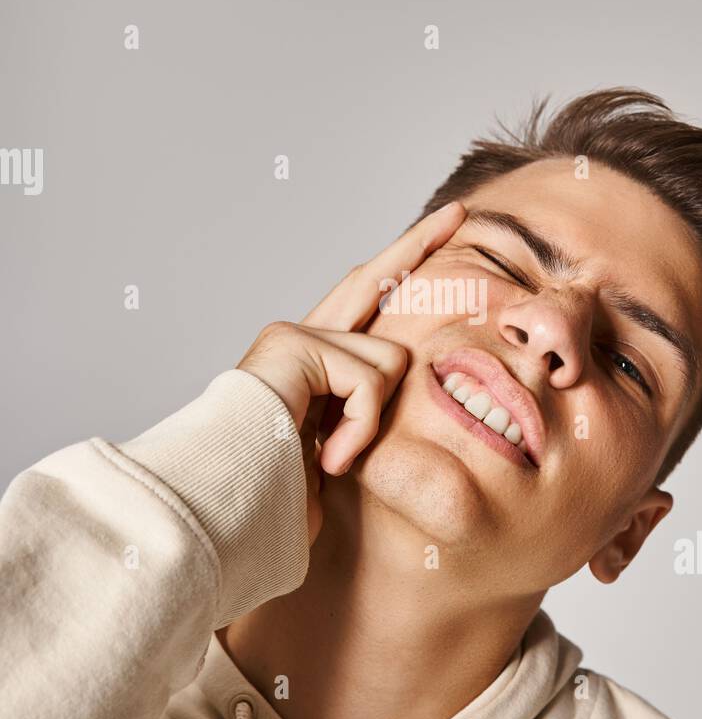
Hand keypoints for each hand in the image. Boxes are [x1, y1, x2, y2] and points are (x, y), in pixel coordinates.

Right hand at [236, 200, 465, 542]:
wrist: (224, 506)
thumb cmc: (275, 495)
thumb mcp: (337, 449)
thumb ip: (365, 411)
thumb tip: (404, 381)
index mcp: (310, 362)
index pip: (362, 300)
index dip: (400, 263)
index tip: (439, 229)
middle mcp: (299, 337)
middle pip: (371, 278)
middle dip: (418, 242)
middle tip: (460, 211)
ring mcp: (293, 336)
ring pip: (389, 359)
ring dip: (372, 420)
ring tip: (331, 459)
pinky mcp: (294, 345)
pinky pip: (368, 381)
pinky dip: (359, 427)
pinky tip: (327, 457)